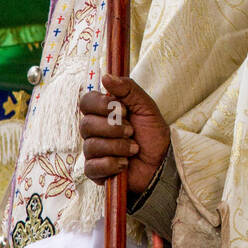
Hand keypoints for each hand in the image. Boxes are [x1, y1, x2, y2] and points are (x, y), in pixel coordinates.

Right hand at [79, 73, 170, 192]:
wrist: (162, 162)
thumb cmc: (152, 134)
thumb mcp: (146, 107)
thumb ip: (128, 89)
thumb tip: (106, 76)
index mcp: (103, 113)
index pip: (86, 102)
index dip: (101, 105)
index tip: (122, 110)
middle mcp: (94, 131)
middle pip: (86, 124)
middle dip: (113, 128)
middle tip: (131, 131)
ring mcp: (93, 151)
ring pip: (91, 145)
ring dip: (118, 146)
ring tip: (134, 149)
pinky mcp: (95, 171)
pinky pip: (92, 166)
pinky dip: (112, 164)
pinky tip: (125, 163)